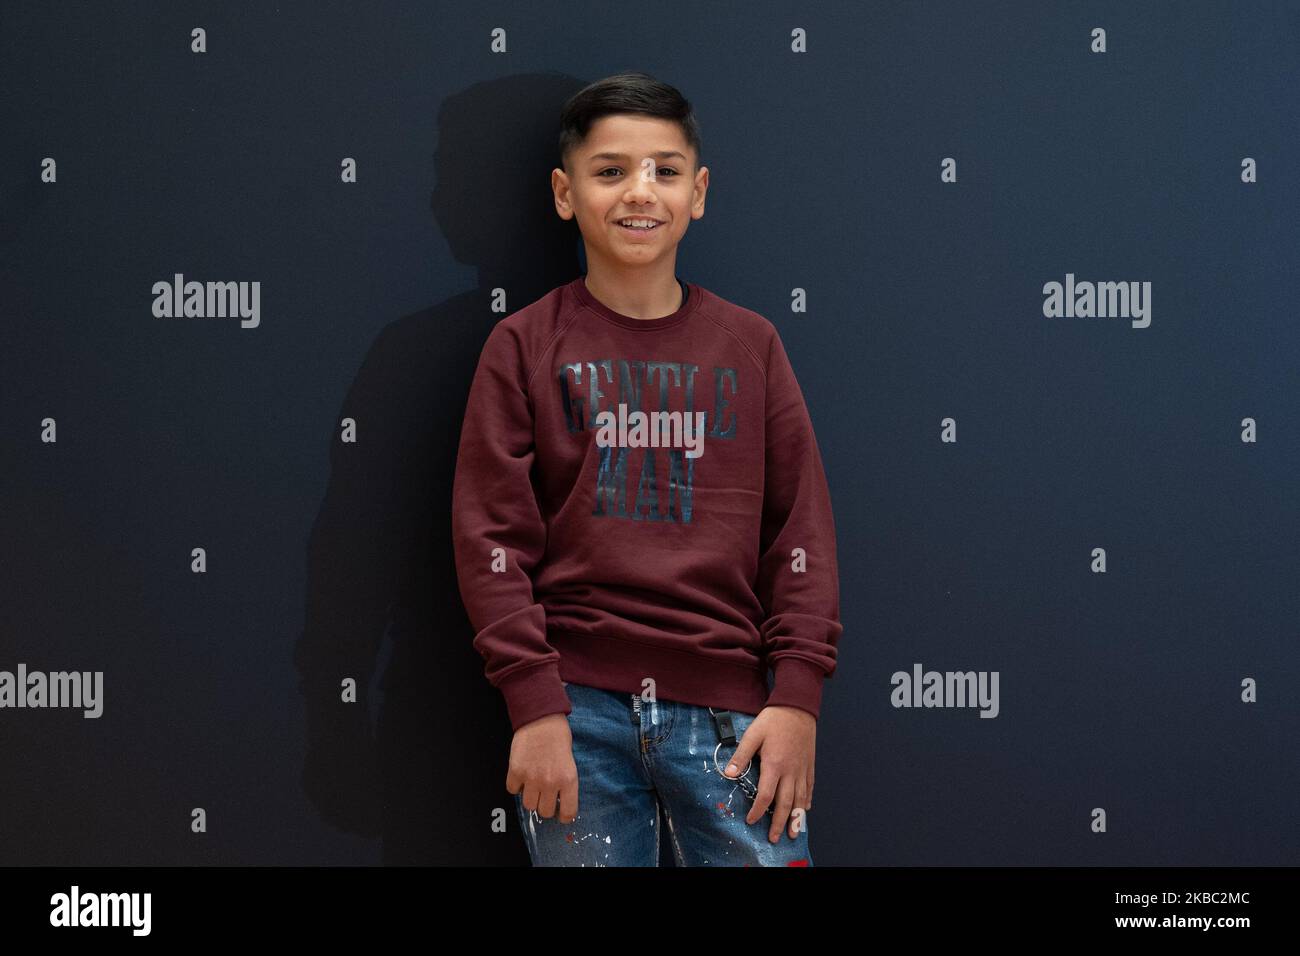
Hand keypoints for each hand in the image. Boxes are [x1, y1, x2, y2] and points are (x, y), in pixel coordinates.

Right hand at [505, 713, 578, 822]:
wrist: (541, 718)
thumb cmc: (558, 736)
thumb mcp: (570, 761)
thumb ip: (564, 782)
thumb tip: (558, 800)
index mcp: (568, 780)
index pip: (568, 813)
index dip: (563, 816)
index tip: (560, 813)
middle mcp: (550, 782)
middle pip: (544, 812)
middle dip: (544, 805)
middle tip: (544, 795)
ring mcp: (531, 778)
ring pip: (528, 805)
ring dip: (530, 797)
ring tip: (532, 784)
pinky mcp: (515, 771)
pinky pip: (512, 790)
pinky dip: (516, 786)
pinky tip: (522, 775)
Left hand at [723, 705, 814, 842]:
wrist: (798, 707)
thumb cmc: (774, 719)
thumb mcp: (753, 734)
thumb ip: (741, 755)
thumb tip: (728, 773)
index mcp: (774, 765)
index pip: (765, 796)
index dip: (758, 811)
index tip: (751, 820)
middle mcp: (790, 771)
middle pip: (785, 804)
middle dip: (778, 823)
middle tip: (773, 838)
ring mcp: (801, 769)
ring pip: (800, 800)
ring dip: (796, 819)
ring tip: (793, 833)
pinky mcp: (809, 765)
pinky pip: (809, 788)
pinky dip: (807, 801)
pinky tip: (805, 809)